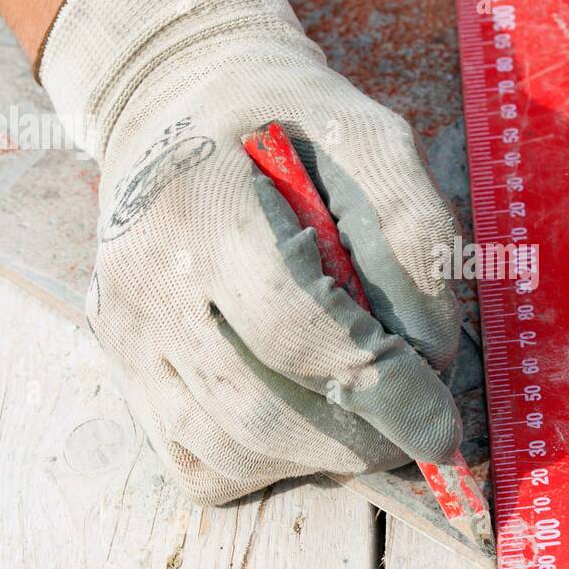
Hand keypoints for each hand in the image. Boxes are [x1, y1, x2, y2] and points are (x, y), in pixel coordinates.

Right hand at [39, 0, 462, 503]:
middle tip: (421, 428)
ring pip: (231, 451)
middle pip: (263, 411)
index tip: (444, 430)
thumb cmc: (290, 120)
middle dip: (364, 438)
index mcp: (206, 206)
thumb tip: (432, 354)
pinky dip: (270, 469)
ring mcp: (127, 332)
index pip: (296, 330)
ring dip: (325, 459)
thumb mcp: (370, 138)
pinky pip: (199, 466)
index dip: (382, 390)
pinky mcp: (125, 367)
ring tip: (376, 426)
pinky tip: (311, 427)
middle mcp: (148, 279)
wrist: (178, 99)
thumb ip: (412, 235)